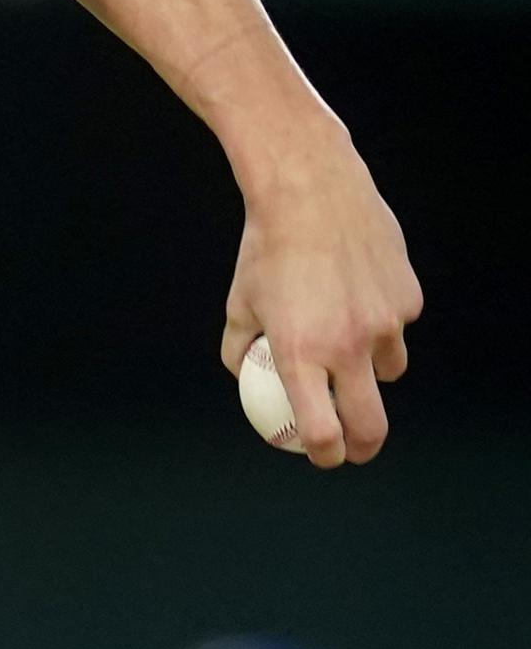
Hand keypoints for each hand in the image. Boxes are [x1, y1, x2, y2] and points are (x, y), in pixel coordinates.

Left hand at [222, 128, 420, 467]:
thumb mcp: (239, 302)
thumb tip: (248, 378)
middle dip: (364, 446)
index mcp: (299, 353)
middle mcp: (347, 345)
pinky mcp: (408, 299)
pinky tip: (358, 287)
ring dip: (371, 369)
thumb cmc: (265, 250)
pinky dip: (382, 320)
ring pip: (388, 369)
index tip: (323, 455)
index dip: (325, 454)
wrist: (309, 192)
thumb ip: (240, 347)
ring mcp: (385, 323)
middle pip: (371, 424)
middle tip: (355, 445)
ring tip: (346, 336)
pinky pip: (398, 325)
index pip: (322, 431)